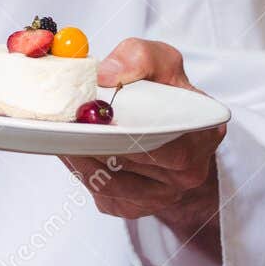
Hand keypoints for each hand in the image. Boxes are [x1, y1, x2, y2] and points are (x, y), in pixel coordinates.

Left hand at [60, 38, 225, 262]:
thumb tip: (107, 76)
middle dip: (94, 140)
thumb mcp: (160, 60)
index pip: (160, 137)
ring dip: (80, 156)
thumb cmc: (166, 93)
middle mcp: (188, 171)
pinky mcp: (133, 208)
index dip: (123, 128)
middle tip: (64, 122)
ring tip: (61, 132)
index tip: (92, 115)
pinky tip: (71, 149)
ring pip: (110, 181)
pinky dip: (81, 170)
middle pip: (130, 161)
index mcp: (203, 133)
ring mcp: (161, 196)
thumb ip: (139, 58)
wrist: (164, 126)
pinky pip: (100, 193)